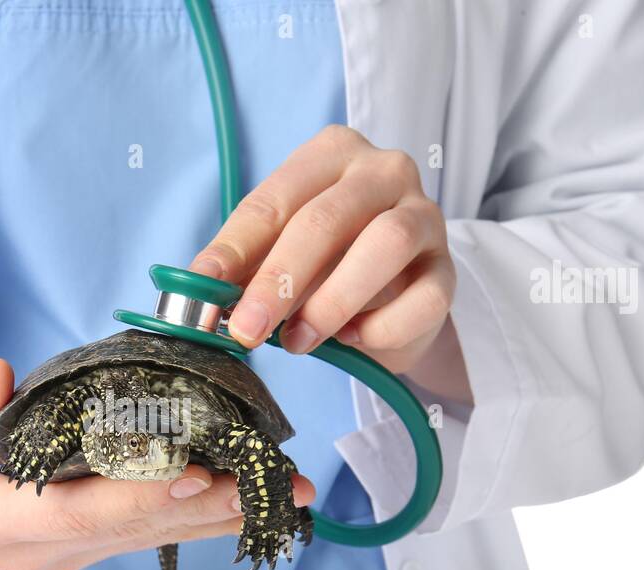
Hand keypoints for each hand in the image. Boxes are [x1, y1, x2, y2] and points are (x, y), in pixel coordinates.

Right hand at [0, 360, 315, 569]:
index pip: (80, 511)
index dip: (145, 493)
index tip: (205, 471)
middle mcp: (36, 551)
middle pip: (136, 528)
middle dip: (215, 503)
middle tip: (289, 484)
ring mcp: (57, 554)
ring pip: (149, 535)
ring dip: (220, 512)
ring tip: (290, 494)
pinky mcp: (70, 543)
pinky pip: (139, 530)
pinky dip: (192, 511)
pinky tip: (241, 498)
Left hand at [191, 125, 464, 395]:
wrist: (395, 299)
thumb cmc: (327, 265)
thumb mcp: (278, 256)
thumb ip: (242, 266)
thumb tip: (195, 290)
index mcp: (330, 154)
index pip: (273, 201)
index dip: (234, 250)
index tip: (204, 291)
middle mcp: (383, 171)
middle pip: (326, 219)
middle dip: (279, 281)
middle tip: (248, 330)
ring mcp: (424, 215)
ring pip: (385, 245)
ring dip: (333, 300)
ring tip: (298, 341)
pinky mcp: (448, 268)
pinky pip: (425, 296)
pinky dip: (384, 326)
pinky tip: (355, 339)